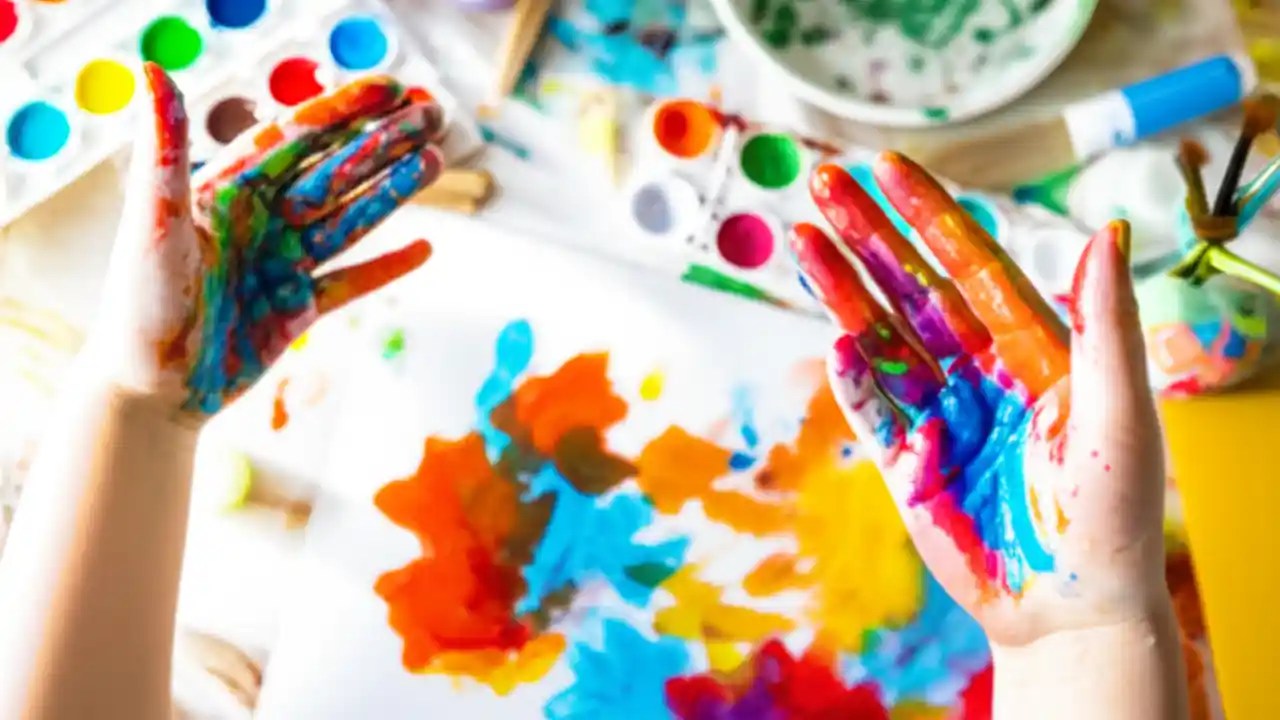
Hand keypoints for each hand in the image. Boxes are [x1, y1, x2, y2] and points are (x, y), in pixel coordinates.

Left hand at [94, 64, 441, 416]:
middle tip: (433, 114)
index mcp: (228, 194)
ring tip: (435, 161)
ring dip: (393, 191)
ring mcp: (281, 266)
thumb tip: (155, 73)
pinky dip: (388, 267)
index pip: (296, 140)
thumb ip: (165, 153)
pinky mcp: (296, 310)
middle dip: (383, 142)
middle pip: (334, 172)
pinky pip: (352, 282)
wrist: (149, 394)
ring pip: (350, 220)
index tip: (390, 90)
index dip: (343, 111)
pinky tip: (424, 248)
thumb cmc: (140, 310)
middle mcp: (260, 223)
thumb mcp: (154, 226)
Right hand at [791, 156, 1167, 647]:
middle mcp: (980, 370)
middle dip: (868, 234)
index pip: (973, 265)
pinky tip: (832, 339)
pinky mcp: (908, 464)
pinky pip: (871, 410)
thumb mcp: (1120, 415)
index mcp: (1034, 349)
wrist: (1075, 613)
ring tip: (802, 240)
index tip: (891, 167)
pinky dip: (850, 378)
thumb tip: (1105, 230)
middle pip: (912, 288)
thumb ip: (1106, 325)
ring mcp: (940, 415)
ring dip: (841, 291)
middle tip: (824, 181)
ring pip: (880, 338)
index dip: (931, 214)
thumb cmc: (1116, 516)